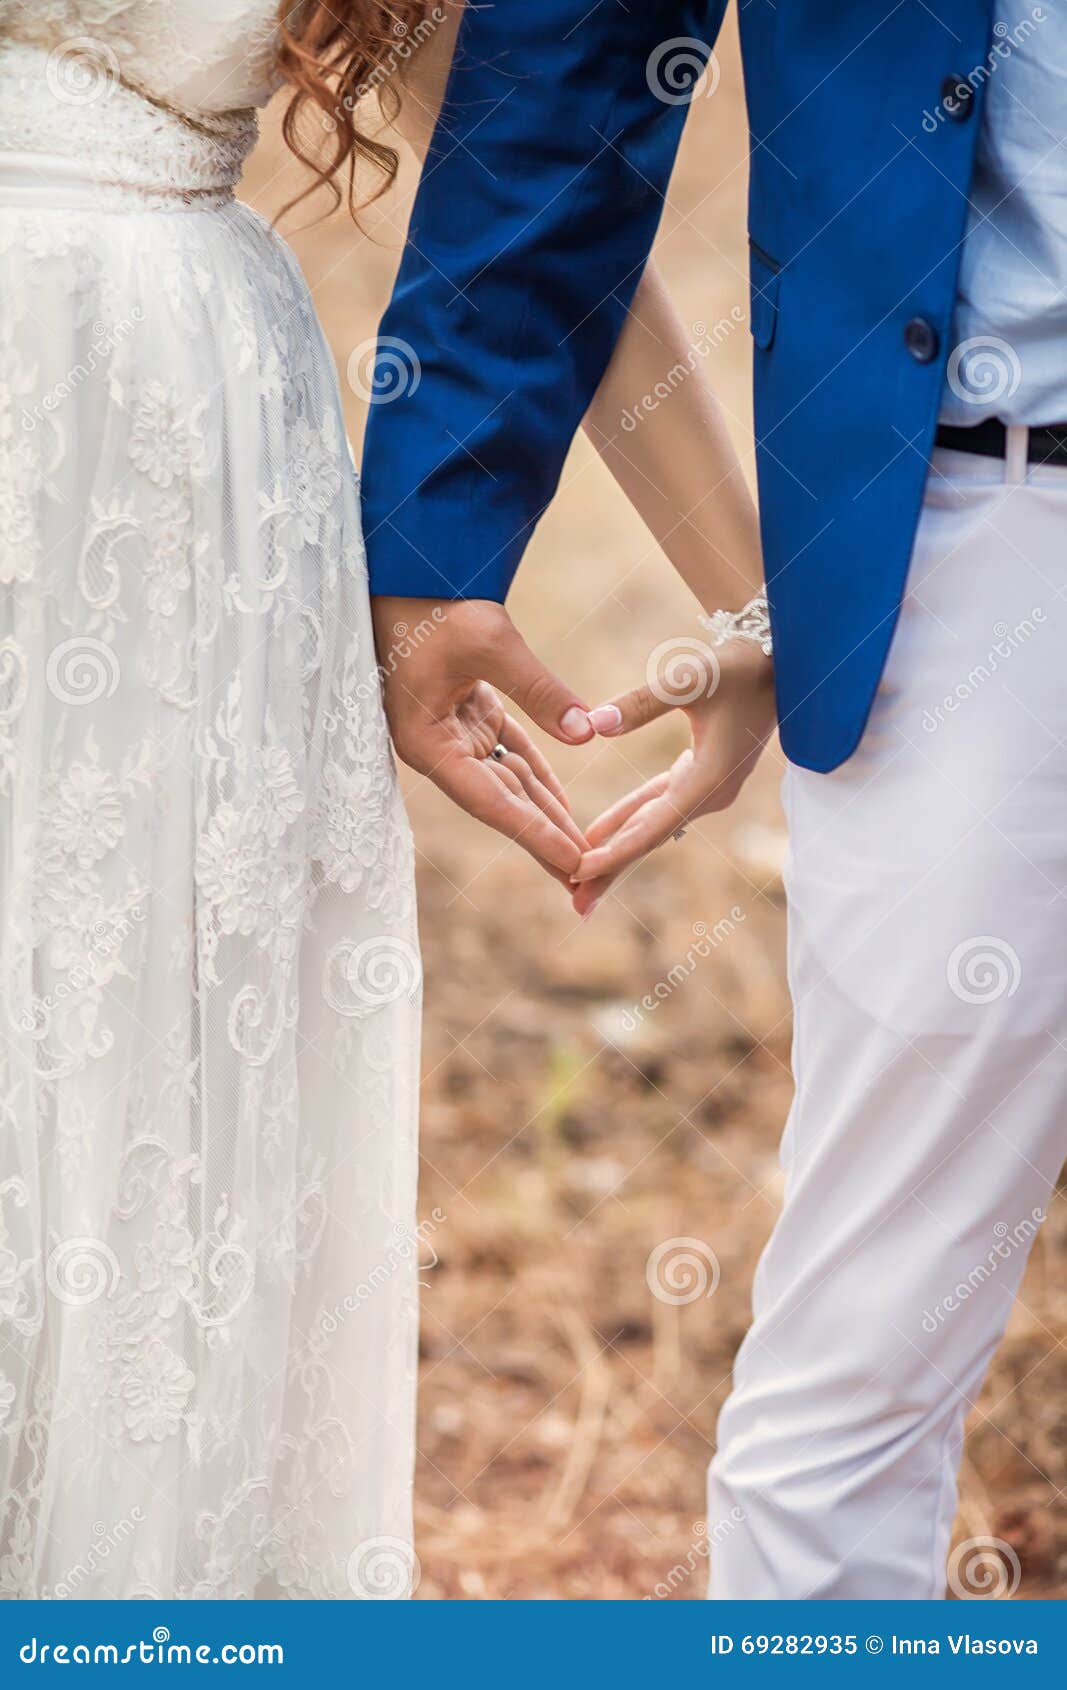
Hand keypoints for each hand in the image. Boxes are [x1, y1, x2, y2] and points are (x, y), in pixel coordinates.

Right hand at [372, 596, 593, 881]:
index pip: (491, 801)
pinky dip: (538, 777)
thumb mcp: (490, 641)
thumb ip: (539, 689)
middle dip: (543, 840)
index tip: (573, 862)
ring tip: (580, 853)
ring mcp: (451, 734)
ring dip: (544, 815)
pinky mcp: (465, 716)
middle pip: (501, 805)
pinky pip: (509, 755)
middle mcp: (437, 749)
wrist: (403, 570)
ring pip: (508, 784)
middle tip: (584, 879)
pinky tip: (563, 808)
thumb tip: (587, 732)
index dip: (534, 834)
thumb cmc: (433, 602)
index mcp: (428, 743)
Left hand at [569, 639, 775, 915]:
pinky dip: (628, 820)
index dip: (615, 851)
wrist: (775, 660)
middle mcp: (710, 794)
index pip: (653, 826)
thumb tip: (595, 724)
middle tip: (575, 903)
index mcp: (709, 779)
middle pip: (650, 839)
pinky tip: (596, 836)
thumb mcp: (691, 680)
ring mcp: (706, 789)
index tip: (578, 873)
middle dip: (612, 871)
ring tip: (579, 881)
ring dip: (617, 852)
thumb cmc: (736, 667)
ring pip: (651, 827)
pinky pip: (656, 807)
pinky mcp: (699, 776)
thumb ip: (642, 703)